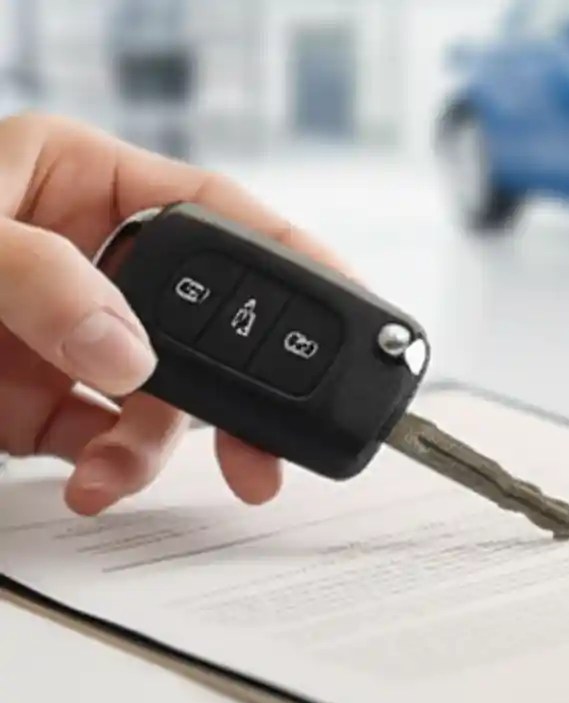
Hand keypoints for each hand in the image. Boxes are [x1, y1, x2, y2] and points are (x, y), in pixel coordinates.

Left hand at [0, 113, 348, 515]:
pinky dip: (114, 466)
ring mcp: (70, 333)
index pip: (219, 215)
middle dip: (240, 383)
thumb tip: (133, 353)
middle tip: (270, 441)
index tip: (352, 313)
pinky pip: (110, 436)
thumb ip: (45, 278)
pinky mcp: (41, 400)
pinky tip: (92, 479)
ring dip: (162, 441)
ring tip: (118, 472)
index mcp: (84, 182)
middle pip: (211, 318)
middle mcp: (93, 257)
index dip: (297, 261)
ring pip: (167, 391)